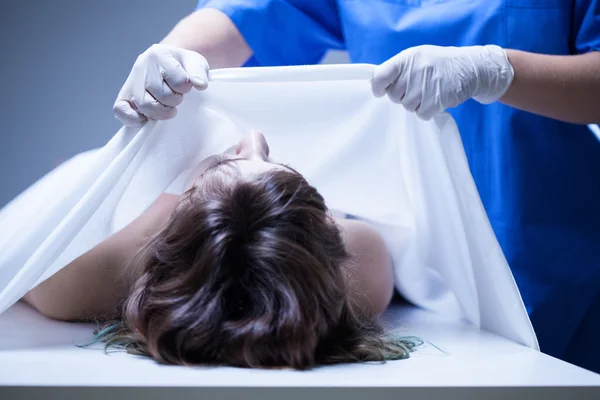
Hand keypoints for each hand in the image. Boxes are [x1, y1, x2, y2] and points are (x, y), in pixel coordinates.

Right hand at [114, 44, 209, 126]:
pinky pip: (121, 110)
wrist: (168, 64)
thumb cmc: (182, 65)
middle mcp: (141, 66)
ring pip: (146, 106)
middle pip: (163, 95)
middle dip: (175, 100)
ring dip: (161, 112)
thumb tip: (200, 85)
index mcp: (159, 54)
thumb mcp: (196, 62)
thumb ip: (199, 72)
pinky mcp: (123, 96)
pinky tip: (146, 118)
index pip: (180, 81)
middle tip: (175, 95)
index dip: (187, 87)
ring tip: (166, 105)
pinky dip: (134, 119)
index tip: (184, 84)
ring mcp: (131, 82)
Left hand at [371, 45, 513, 119]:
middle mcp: (415, 70)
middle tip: (417, 89)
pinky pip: (421, 114)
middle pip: (394, 96)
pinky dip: (427, 111)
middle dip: (402, 96)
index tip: (379, 92)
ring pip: (407, 107)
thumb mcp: (418, 58)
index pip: (381, 75)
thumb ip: (398, 69)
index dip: (377, 87)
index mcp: (407, 58)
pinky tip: (436, 100)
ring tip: (429, 92)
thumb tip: (376, 85)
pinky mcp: (436, 99)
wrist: (471, 67)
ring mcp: (426, 85)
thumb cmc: (439, 64)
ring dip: (417, 104)